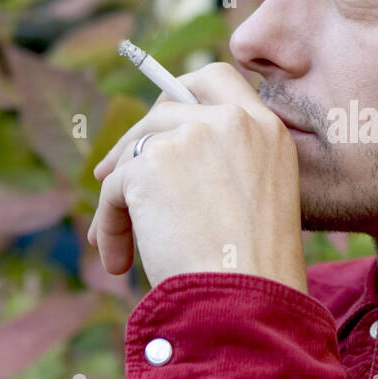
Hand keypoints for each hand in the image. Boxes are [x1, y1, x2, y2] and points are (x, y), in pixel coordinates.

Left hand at [87, 62, 307, 293]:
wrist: (247, 299)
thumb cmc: (256, 267)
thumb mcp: (260, 197)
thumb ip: (226, 161)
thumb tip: (159, 149)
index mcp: (267, 127)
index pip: (218, 78)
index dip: (182, 93)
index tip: (162, 117)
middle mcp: (231, 121)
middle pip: (165, 107)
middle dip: (136, 138)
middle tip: (113, 173)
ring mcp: (189, 138)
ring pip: (134, 152)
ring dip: (119, 196)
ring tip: (116, 242)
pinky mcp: (149, 164)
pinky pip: (113, 190)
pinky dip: (109, 226)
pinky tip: (118, 262)